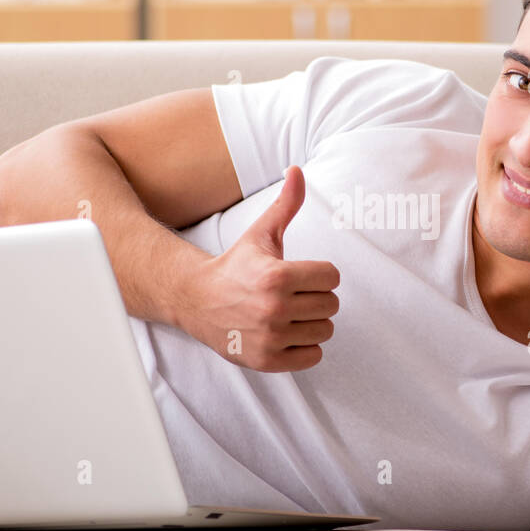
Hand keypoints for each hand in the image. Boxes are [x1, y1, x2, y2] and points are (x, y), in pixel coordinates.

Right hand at [176, 165, 339, 371]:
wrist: (197, 301)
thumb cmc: (236, 265)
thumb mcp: (261, 233)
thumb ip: (285, 204)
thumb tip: (297, 169)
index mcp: (277, 276)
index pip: (332, 277)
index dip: (319, 273)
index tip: (300, 274)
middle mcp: (274, 309)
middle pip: (331, 305)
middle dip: (315, 297)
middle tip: (292, 294)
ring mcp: (270, 338)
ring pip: (325, 331)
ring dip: (312, 322)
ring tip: (288, 314)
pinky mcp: (267, 361)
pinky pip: (313, 357)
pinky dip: (304, 347)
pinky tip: (285, 334)